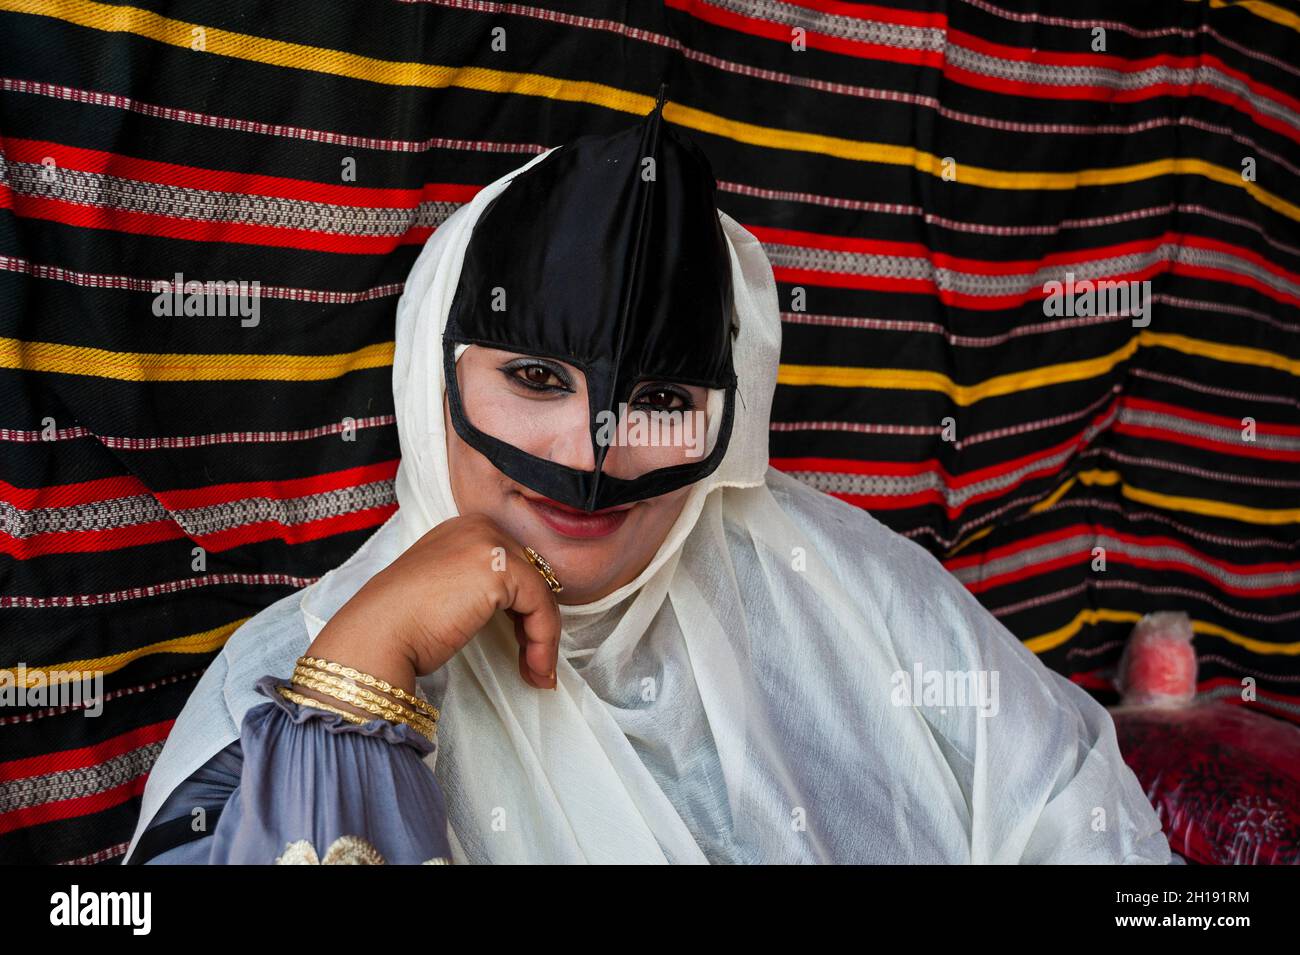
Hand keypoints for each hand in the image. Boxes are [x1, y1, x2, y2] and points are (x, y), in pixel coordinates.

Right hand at [303, 514, 562, 702]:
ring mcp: (489, 544)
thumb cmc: (400, 626)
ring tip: (537, 674)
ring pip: (540, 594)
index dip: (523, 608)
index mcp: (462, 530)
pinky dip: (544, 642)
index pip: (512, 566)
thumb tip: (518, 615)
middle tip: (535, 664)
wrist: (376, 635)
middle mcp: (477, 527)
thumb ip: (477, 589)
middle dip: (536, 623)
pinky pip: (541, 608)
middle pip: (531, 577)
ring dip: (544, 639)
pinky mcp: (500, 569)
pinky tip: (536, 670)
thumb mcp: (445, 593)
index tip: (524, 645)